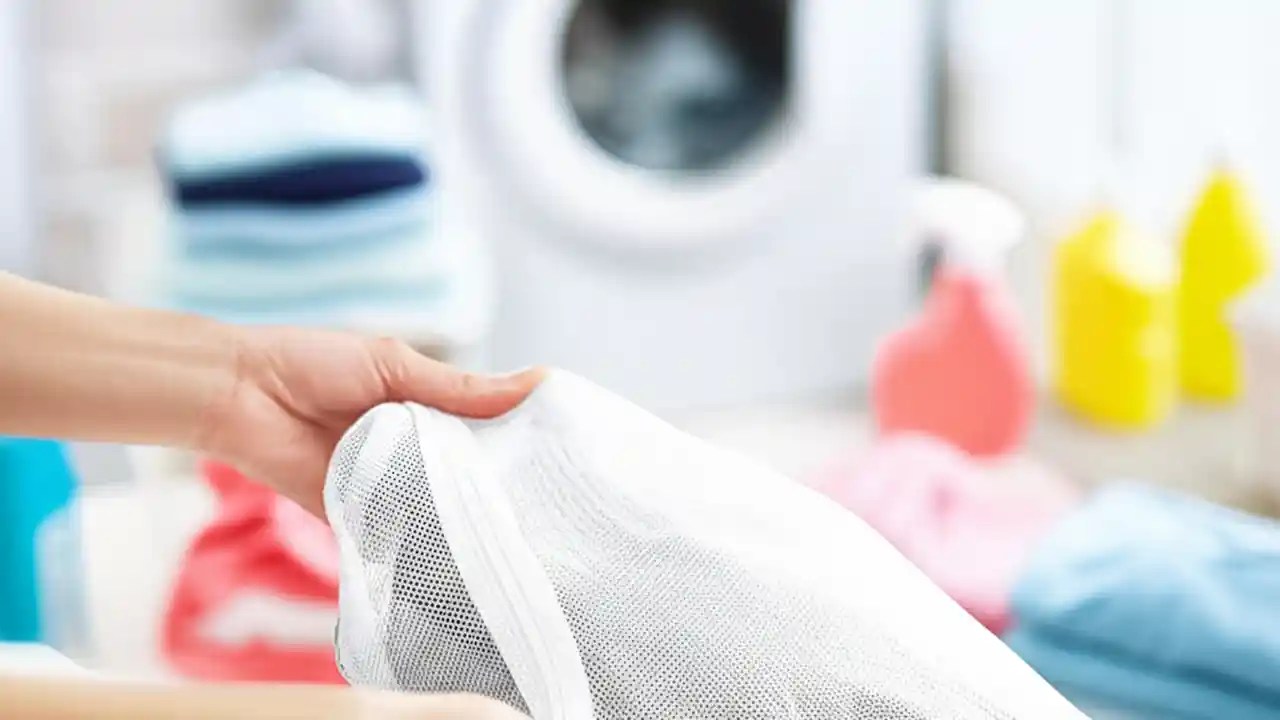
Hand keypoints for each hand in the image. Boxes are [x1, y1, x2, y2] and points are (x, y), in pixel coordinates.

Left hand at [197, 326, 543, 516]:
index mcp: (428, 406)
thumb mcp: (395, 366)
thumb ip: (461, 387)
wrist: (240, 396)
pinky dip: (419, 543)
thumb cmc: (313, 363)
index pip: (487, 431)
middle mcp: (413, 448)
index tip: (562, 460)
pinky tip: (456, 553)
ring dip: (463, 518)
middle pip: (468, 475)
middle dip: (497, 488)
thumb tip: (537, 382)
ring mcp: (388, 484)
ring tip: (512, 536)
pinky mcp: (359, 516)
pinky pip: (396, 535)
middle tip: (547, 509)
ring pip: (438, 508)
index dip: (519, 444)